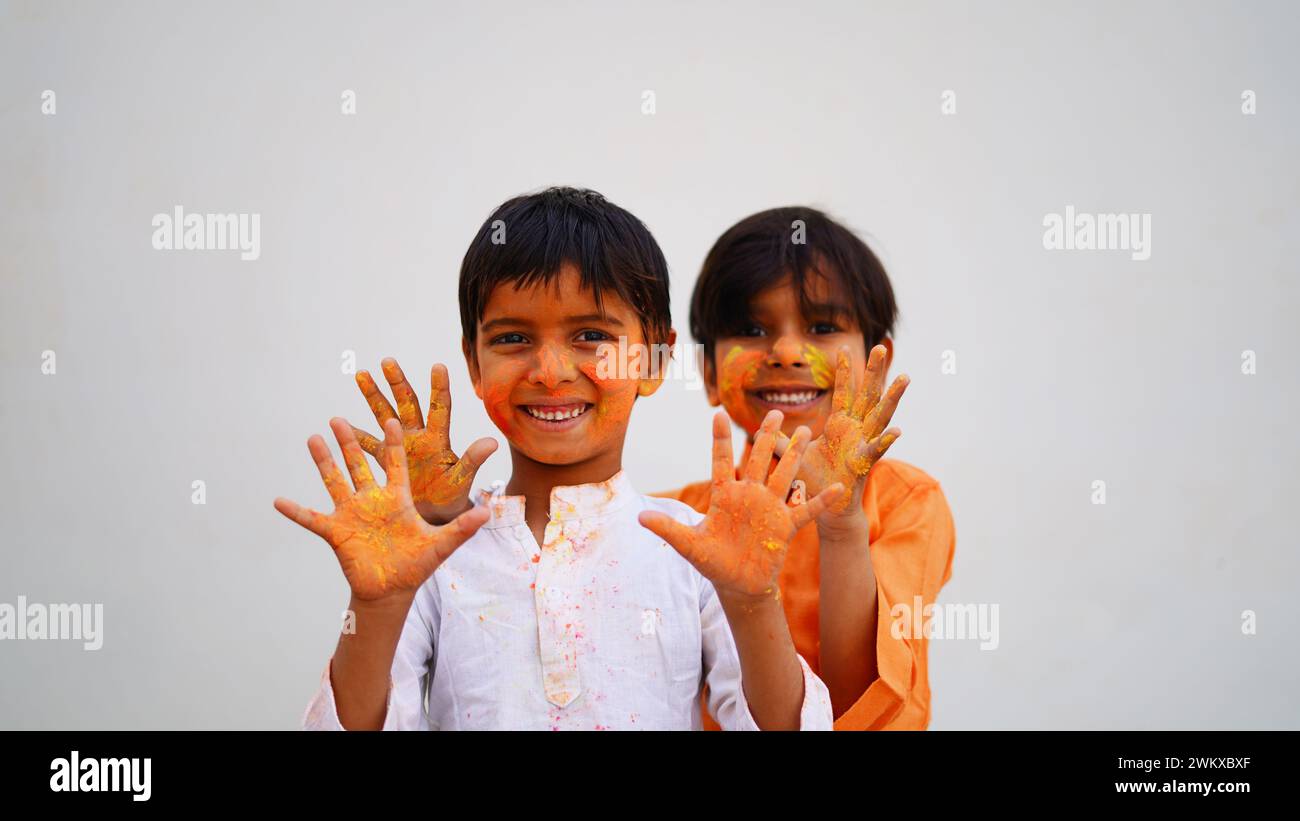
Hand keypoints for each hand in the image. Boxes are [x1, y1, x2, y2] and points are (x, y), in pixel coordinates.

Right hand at [274, 417, 489, 601]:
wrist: (394, 589)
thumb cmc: (418, 563)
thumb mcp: (442, 543)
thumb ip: (463, 527)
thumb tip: (488, 511)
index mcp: (398, 496)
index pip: (395, 460)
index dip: (394, 439)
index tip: (392, 416)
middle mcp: (372, 498)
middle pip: (360, 462)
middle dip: (350, 440)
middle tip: (338, 417)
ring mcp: (352, 513)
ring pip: (335, 481)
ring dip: (323, 461)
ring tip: (314, 438)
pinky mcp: (337, 532)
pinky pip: (312, 519)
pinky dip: (295, 512)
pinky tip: (278, 501)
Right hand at [351, 358, 496, 524]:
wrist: (435, 515)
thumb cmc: (451, 497)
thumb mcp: (461, 480)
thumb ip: (472, 461)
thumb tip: (492, 442)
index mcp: (438, 440)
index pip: (440, 408)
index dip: (439, 388)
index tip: (438, 366)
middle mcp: (418, 436)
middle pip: (407, 404)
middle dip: (397, 382)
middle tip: (387, 361)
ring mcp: (400, 444)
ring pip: (384, 415)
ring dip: (373, 396)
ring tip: (362, 374)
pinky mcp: (386, 457)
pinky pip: (368, 443)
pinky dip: (354, 434)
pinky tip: (339, 421)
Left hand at [638, 409, 845, 599]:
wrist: (738, 584)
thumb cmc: (713, 562)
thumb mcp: (689, 545)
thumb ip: (668, 528)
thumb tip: (639, 517)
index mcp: (724, 496)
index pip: (720, 461)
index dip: (719, 439)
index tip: (717, 413)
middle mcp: (749, 495)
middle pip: (758, 459)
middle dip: (767, 436)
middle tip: (775, 412)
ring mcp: (769, 508)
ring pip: (784, 475)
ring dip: (794, 454)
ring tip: (805, 431)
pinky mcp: (786, 526)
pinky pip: (807, 510)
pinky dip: (821, 501)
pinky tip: (837, 487)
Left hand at [782, 345, 907, 518]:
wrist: (824, 507)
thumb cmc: (812, 480)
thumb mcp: (793, 455)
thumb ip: (779, 440)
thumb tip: (763, 426)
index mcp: (839, 425)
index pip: (843, 392)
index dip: (844, 372)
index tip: (844, 348)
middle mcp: (854, 431)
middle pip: (867, 395)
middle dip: (874, 372)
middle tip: (881, 347)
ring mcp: (861, 445)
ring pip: (880, 417)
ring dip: (892, 397)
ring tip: (904, 377)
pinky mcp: (862, 464)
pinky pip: (875, 451)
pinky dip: (885, 441)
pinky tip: (897, 430)